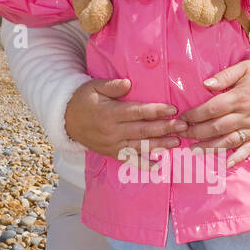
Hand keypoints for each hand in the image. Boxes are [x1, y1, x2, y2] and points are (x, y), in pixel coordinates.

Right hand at [64, 77, 187, 159]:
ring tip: (177, 143)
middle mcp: (112, 131)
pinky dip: (144, 164)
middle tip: (183, 126)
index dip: (155, 111)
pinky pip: (130, 160)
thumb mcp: (94, 87)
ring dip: (159, 145)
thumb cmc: (84, 99)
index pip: (137, 112)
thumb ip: (112, 86)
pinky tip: (159, 166)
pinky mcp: (112, 153)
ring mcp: (112, 145)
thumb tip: (128, 83)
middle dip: (164, 129)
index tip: (173, 109)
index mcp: (109, 113)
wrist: (66, 120)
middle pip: (142, 131)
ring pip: (139, 146)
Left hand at [178, 58, 249, 167]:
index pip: (212, 109)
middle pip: (216, 127)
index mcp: (239, 98)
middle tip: (181, 134)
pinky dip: (236, 159)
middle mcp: (245, 115)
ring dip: (210, 147)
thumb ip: (225, 76)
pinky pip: (247, 150)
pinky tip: (223, 165)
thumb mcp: (245, 67)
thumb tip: (205, 84)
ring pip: (228, 141)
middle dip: (196, 132)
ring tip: (193, 151)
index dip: (195, 114)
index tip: (182, 117)